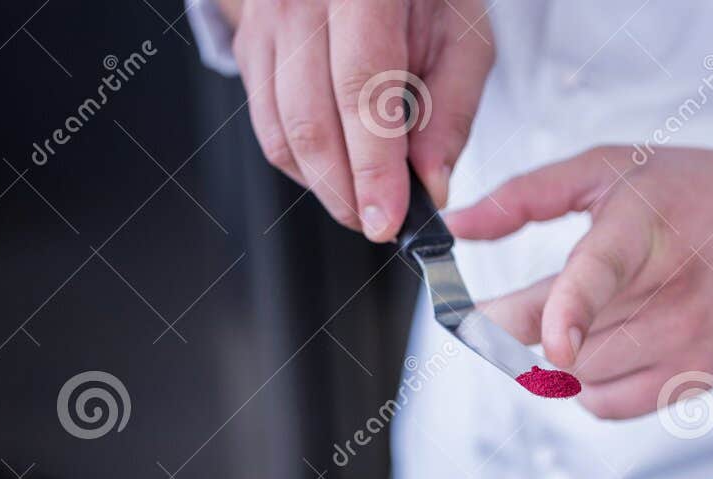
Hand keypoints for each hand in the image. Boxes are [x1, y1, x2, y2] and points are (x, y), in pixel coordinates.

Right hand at [228, 0, 493, 239]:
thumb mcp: (463, 38)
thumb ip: (451, 113)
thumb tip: (431, 186)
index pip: (362, 92)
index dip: (373, 168)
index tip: (386, 221)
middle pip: (312, 123)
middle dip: (347, 192)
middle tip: (381, 223)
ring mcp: (266, 20)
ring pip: (283, 134)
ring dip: (326, 185)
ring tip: (365, 198)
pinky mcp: (249, 45)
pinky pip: (268, 126)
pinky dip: (304, 164)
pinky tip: (338, 167)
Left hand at [444, 147, 712, 418]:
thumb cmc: (698, 196)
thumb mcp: (615, 168)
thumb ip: (528, 194)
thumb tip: (458, 227)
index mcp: (648, 221)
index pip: (604, 271)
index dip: (571, 310)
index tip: (552, 341)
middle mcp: (673, 286)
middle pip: (567, 340)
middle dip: (512, 330)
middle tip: (484, 317)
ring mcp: (688, 342)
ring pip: (577, 379)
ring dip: (550, 358)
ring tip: (571, 318)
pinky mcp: (694, 380)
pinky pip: (605, 407)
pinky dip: (584, 387)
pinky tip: (602, 348)